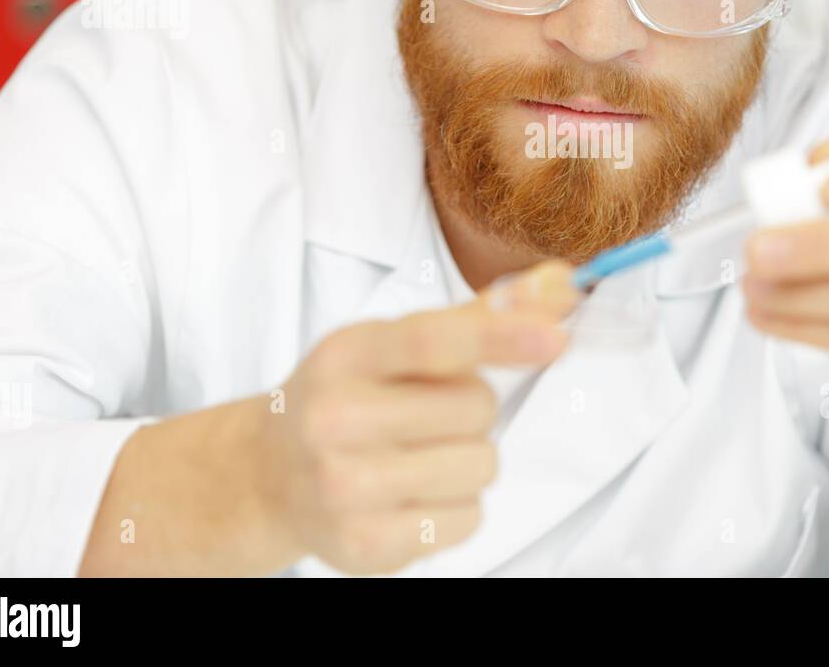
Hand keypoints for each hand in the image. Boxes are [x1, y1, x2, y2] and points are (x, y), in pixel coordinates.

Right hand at [256, 260, 578, 573]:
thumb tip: (561, 283)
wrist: (267, 477)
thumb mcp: (393, 345)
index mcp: (346, 355)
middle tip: (426, 416)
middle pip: (475, 407)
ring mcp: (344, 487)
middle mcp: (335, 419)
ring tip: (419, 456)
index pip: (432, 342)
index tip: (554, 337)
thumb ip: (480, 316)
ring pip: (481, 466)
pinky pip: (468, 520)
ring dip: (469, 461)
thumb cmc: (349, 397)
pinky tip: (411, 497)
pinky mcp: (365, 545)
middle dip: (472, 410)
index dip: (499, 336)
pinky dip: (456, 509)